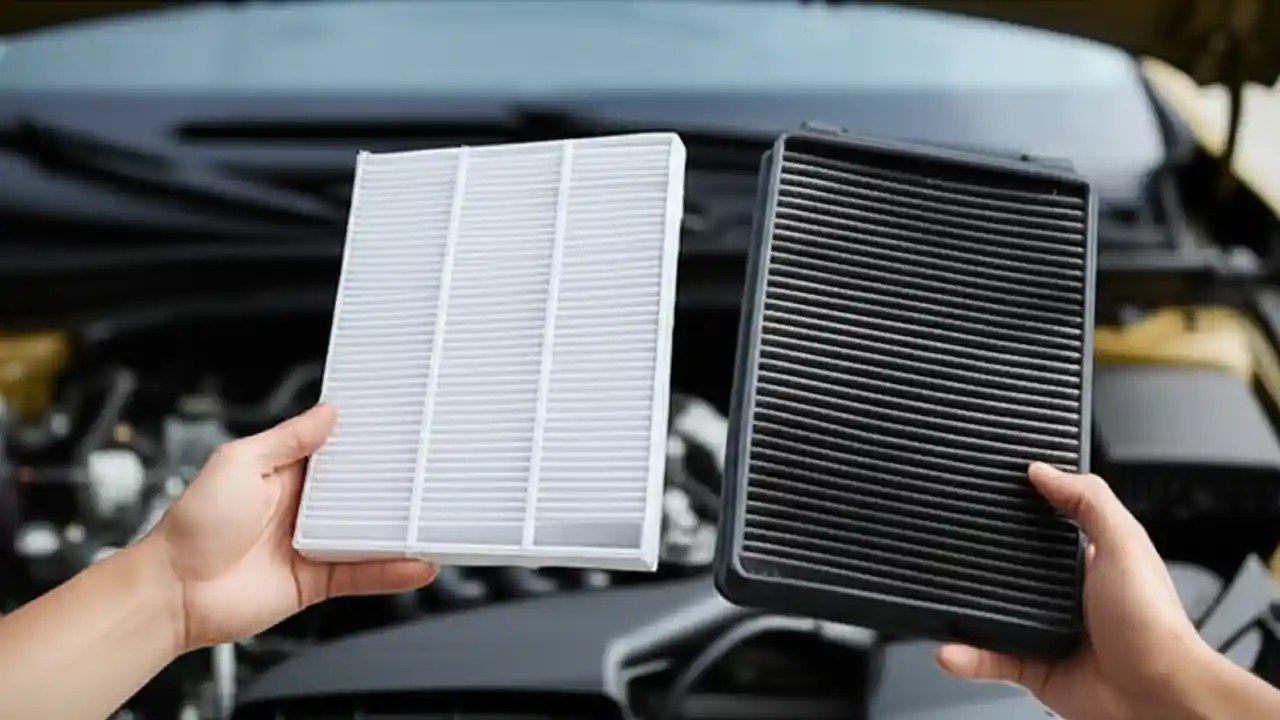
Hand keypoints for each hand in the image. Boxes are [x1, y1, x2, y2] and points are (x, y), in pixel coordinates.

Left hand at [146, 404, 437, 651]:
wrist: (174, 591)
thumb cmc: (192, 525)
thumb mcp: (239, 462)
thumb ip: (287, 439)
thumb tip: (327, 413)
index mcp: (285, 473)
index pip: (336, 453)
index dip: (365, 442)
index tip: (399, 429)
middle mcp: (303, 509)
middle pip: (360, 493)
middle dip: (393, 484)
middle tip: (430, 471)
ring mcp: (312, 546)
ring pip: (368, 535)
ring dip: (400, 530)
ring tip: (435, 520)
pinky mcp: (316, 582)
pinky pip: (362, 574)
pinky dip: (391, 571)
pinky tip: (418, 564)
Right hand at [935, 463, 1211, 719]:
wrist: (1157, 697)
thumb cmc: (1154, 625)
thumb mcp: (1124, 543)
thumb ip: (1088, 501)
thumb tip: (1044, 470)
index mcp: (1089, 561)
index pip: (1045, 527)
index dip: (1019, 511)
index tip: (986, 497)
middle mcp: (1065, 596)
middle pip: (1010, 570)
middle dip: (980, 564)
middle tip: (952, 552)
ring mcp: (1047, 632)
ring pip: (991, 615)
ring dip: (964, 613)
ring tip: (940, 601)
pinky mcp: (1033, 668)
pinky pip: (989, 659)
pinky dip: (967, 657)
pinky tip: (951, 649)